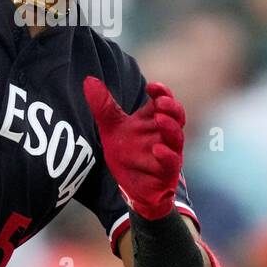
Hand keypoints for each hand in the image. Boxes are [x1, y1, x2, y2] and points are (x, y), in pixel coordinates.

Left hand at [83, 76, 185, 220]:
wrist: (128, 186)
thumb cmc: (125, 152)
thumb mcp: (110, 126)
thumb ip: (103, 105)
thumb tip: (89, 80)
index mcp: (152, 119)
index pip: (163, 101)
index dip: (162, 92)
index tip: (151, 87)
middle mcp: (163, 134)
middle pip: (176, 116)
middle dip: (172, 108)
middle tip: (161, 101)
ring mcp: (168, 152)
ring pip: (176, 137)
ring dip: (170, 127)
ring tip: (159, 118)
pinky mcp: (166, 172)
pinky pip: (172, 163)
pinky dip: (167, 155)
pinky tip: (157, 149)